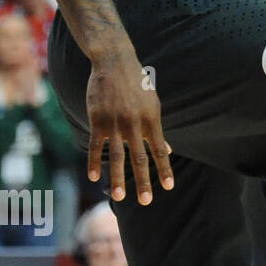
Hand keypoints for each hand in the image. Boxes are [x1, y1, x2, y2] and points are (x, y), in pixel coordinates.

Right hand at [86, 49, 172, 203]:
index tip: (169, 186)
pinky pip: (97, 145)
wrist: (114, 64)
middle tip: (146, 201)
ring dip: (119, 178)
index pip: (160, 150)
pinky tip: (95, 177)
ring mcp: (116, 123)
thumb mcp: (153, 105)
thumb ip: (157, 130)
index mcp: (152, 120)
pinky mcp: (98, 120)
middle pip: (140, 158)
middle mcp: (135, 124)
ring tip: (120, 197)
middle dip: (143, 181)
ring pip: (118, 156)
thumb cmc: (137, 85)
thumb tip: (168, 150)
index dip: (165, 169)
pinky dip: (95, 162)